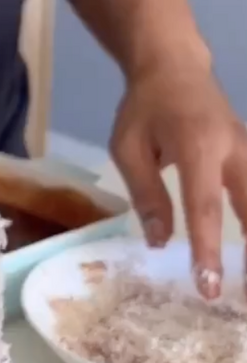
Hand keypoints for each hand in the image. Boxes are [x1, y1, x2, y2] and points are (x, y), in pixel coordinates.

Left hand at [110, 58, 246, 297]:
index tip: (209, 286)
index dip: (208, 249)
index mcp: (198, 146)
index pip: (205, 206)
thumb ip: (146, 195)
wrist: (174, 66)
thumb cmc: (144, 109)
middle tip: (243, 297)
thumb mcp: (128, 149)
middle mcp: (234, 149)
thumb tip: (162, 243)